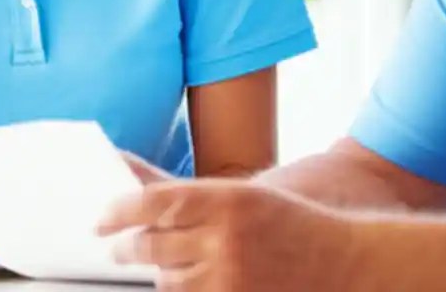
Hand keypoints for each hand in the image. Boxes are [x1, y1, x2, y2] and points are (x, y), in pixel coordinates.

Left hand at [99, 170, 358, 290]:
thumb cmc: (288, 222)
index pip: (155, 202)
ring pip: (166, 280)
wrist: (344, 263)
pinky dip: (181, 291)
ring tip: (163, 263)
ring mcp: (232, 277)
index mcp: (229, 199)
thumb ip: (182, 189)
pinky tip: (189, 281)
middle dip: (128, 247)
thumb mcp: (241, 194)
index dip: (119, 212)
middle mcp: (227, 239)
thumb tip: (122, 166)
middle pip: (152, 246)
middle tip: (118, 247)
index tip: (101, 219)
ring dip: (158, 272)